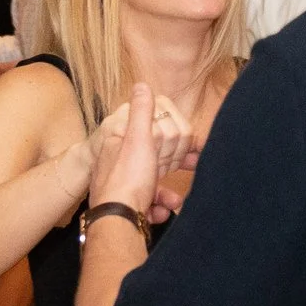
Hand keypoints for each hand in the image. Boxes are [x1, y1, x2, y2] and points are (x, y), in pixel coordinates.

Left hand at [86, 84, 193, 213]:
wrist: (116, 220)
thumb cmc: (127, 179)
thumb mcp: (138, 139)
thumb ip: (142, 111)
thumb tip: (142, 85)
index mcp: (125, 139)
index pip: (160, 129)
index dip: (176, 139)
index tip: (188, 149)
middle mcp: (125, 158)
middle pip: (162, 155)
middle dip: (173, 165)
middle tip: (178, 171)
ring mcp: (128, 180)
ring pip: (160, 180)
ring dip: (169, 192)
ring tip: (170, 201)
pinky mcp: (131, 200)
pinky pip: (153, 200)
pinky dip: (160, 206)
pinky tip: (159, 211)